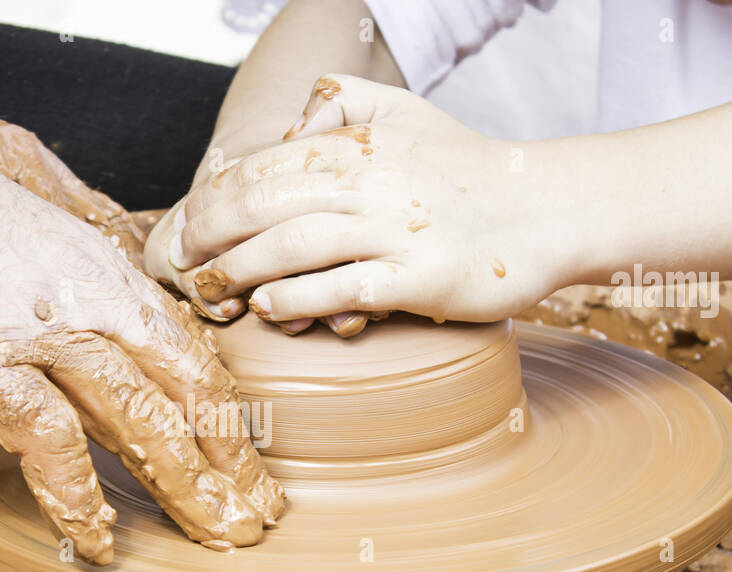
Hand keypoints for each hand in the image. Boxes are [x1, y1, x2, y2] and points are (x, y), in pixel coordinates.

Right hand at [0, 122, 284, 563]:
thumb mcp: (29, 237)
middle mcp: (89, 301)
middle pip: (186, 390)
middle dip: (232, 462)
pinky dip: (79, 495)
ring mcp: (39, 332)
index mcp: (104, 272)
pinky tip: (100, 541)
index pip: (191, 353)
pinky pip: (50, 440)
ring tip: (216, 537)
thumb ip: (76, 287)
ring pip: (141, 416)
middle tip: (257, 520)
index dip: (229, 414)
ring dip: (185, 484)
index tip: (250, 463)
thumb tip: (101, 339)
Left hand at [166, 75, 571, 333]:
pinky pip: (344, 287)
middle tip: (184, 266)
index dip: (214, 200)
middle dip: (212, 235)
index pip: (264, 167)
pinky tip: (268, 307)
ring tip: (212, 290)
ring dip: (241, 270)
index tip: (189, 230)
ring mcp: (395, 231)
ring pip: (295, 244)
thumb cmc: (468, 172)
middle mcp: (372, 183)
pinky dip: (298, 297)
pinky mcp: (419, 277)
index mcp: (360, 146)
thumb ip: (344, 104)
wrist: (548, 210)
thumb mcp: (408, 114)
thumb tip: (288, 127)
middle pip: (266, 202)